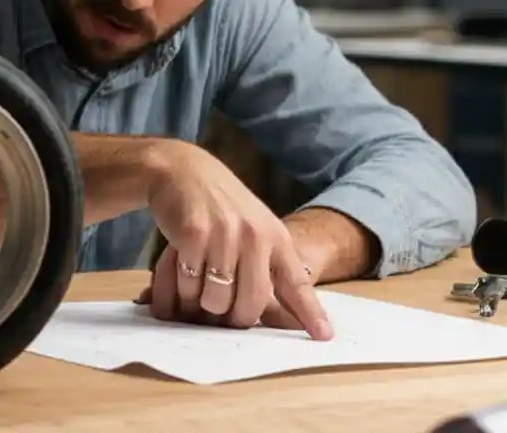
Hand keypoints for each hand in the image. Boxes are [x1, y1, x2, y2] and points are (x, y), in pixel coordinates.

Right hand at [139, 142, 333, 339]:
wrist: (183, 171)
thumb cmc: (220, 207)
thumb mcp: (254, 227)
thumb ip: (268, 265)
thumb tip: (279, 314)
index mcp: (275, 236)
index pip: (297, 282)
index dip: (310, 313)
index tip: (324, 336)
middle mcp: (255, 236)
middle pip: (250, 305)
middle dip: (233, 317)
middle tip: (219, 311)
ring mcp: (224, 234)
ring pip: (216, 300)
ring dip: (201, 303)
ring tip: (197, 283)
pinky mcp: (193, 235)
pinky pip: (189, 284)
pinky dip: (182, 286)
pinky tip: (183, 266)